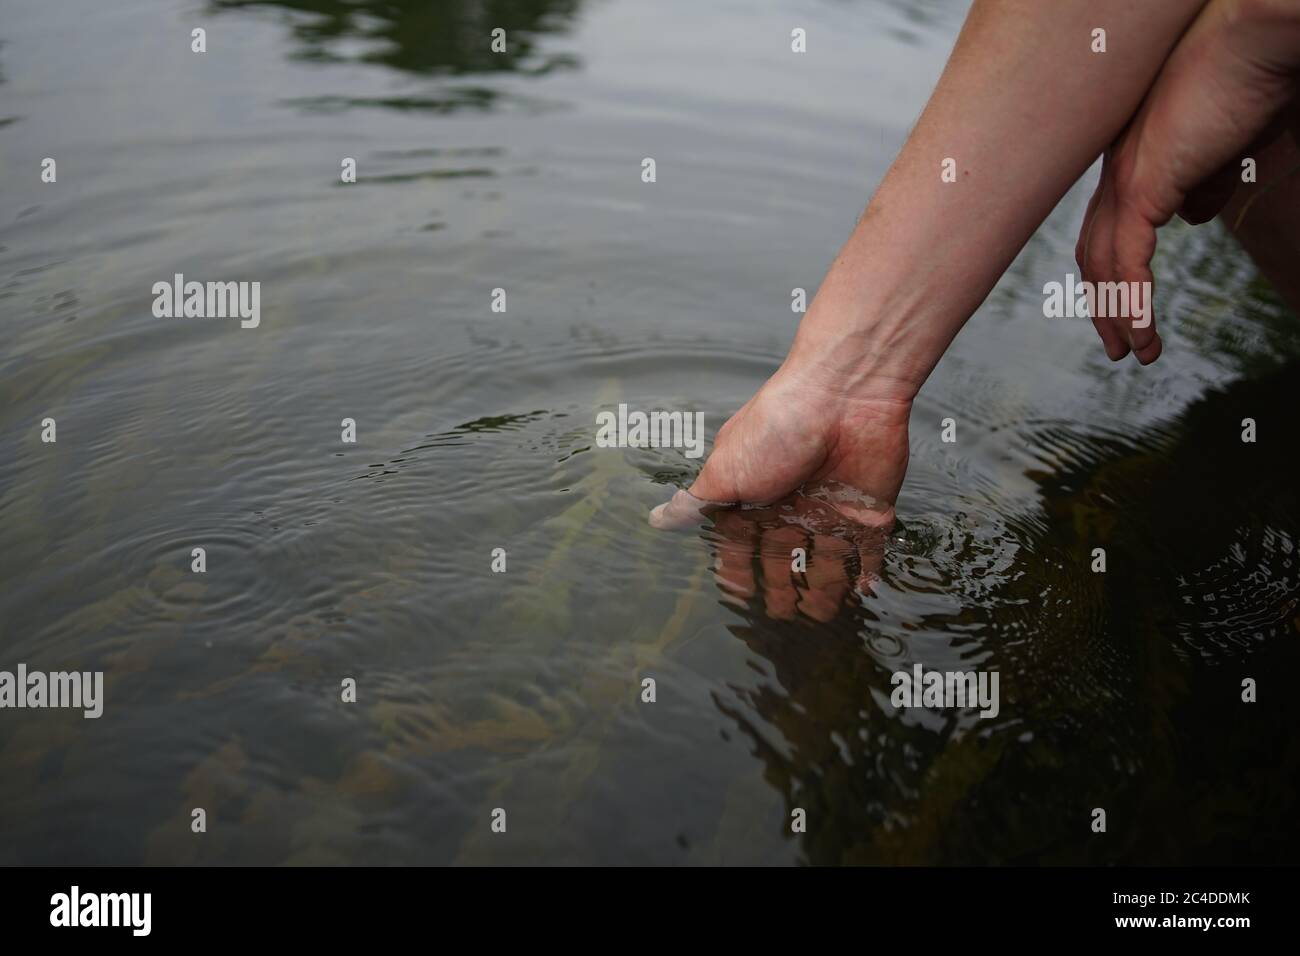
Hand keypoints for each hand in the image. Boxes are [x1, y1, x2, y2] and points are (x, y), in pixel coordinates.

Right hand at [648, 361, 909, 593]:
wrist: (846, 396)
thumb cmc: (776, 430)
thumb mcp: (725, 470)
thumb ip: (699, 503)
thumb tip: (656, 519)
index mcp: (755, 494)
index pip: (743, 542)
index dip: (738, 568)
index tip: (737, 595)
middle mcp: (792, 503)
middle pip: (784, 555)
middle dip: (780, 586)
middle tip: (780, 615)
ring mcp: (832, 508)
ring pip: (825, 561)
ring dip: (821, 590)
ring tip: (818, 617)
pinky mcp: (869, 511)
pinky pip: (869, 552)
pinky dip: (866, 573)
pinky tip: (860, 592)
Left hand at [1076, 0, 1299, 362]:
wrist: (1257, 43)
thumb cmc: (1254, 83)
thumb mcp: (1231, 147)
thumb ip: (1207, 182)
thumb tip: (1193, 218)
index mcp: (1135, 162)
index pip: (1107, 230)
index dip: (1111, 276)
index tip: (1124, 314)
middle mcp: (1118, 171)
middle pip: (1093, 254)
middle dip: (1105, 306)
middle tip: (1120, 348)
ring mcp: (1125, 178)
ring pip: (1104, 266)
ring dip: (1119, 315)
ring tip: (1138, 353)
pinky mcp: (1143, 187)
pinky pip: (1127, 263)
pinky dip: (1133, 303)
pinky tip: (1145, 334)